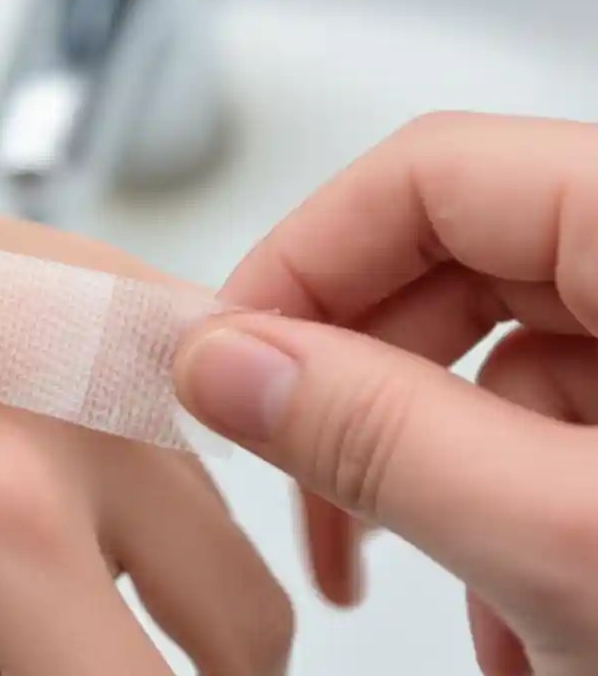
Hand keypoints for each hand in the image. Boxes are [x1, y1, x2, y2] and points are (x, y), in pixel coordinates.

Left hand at [0, 107, 293, 672]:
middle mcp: (89, 411)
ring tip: (55, 586)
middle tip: (92, 670)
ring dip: (176, 590)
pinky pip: (199, 428)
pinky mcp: (106, 280)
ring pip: (225, 529)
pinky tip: (88, 507)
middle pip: (244, 625)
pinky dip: (172, 498)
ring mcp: (110, 327)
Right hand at [173, 112, 597, 673]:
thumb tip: (225, 366)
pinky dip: (497, 510)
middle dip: (352, 395)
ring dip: (425, 481)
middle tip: (298, 488)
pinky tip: (512, 613)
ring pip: (491, 361)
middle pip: (448, 267)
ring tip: (433, 598)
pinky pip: (550, 426)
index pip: (431, 174)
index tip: (227, 362)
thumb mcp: (561, 539)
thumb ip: (381, 439)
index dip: (306, 260)